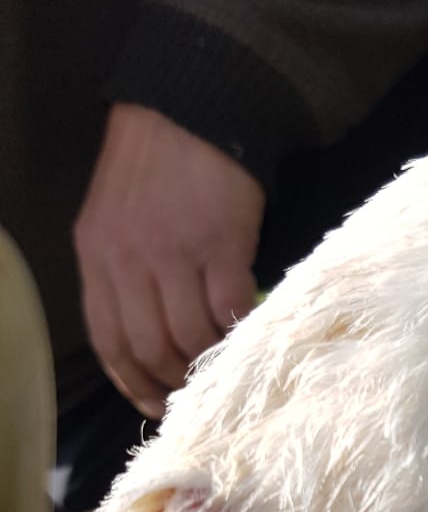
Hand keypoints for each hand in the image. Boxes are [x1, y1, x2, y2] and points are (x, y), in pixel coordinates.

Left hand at [73, 104, 264, 419]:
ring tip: (225, 366)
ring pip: (188, 337)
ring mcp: (173, 255)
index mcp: (97, 256)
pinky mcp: (219, 247)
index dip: (131, 382)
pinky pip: (227, 311)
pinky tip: (247, 333)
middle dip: (172, 382)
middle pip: (148, 347)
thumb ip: (124, 271)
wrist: (191, 107)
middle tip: (196, 394)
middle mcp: (128, 261)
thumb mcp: (114, 217)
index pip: (108, 340)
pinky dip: (238, 331)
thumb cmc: (155, 163)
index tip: (155, 403)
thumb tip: (154, 332)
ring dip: (208, 361)